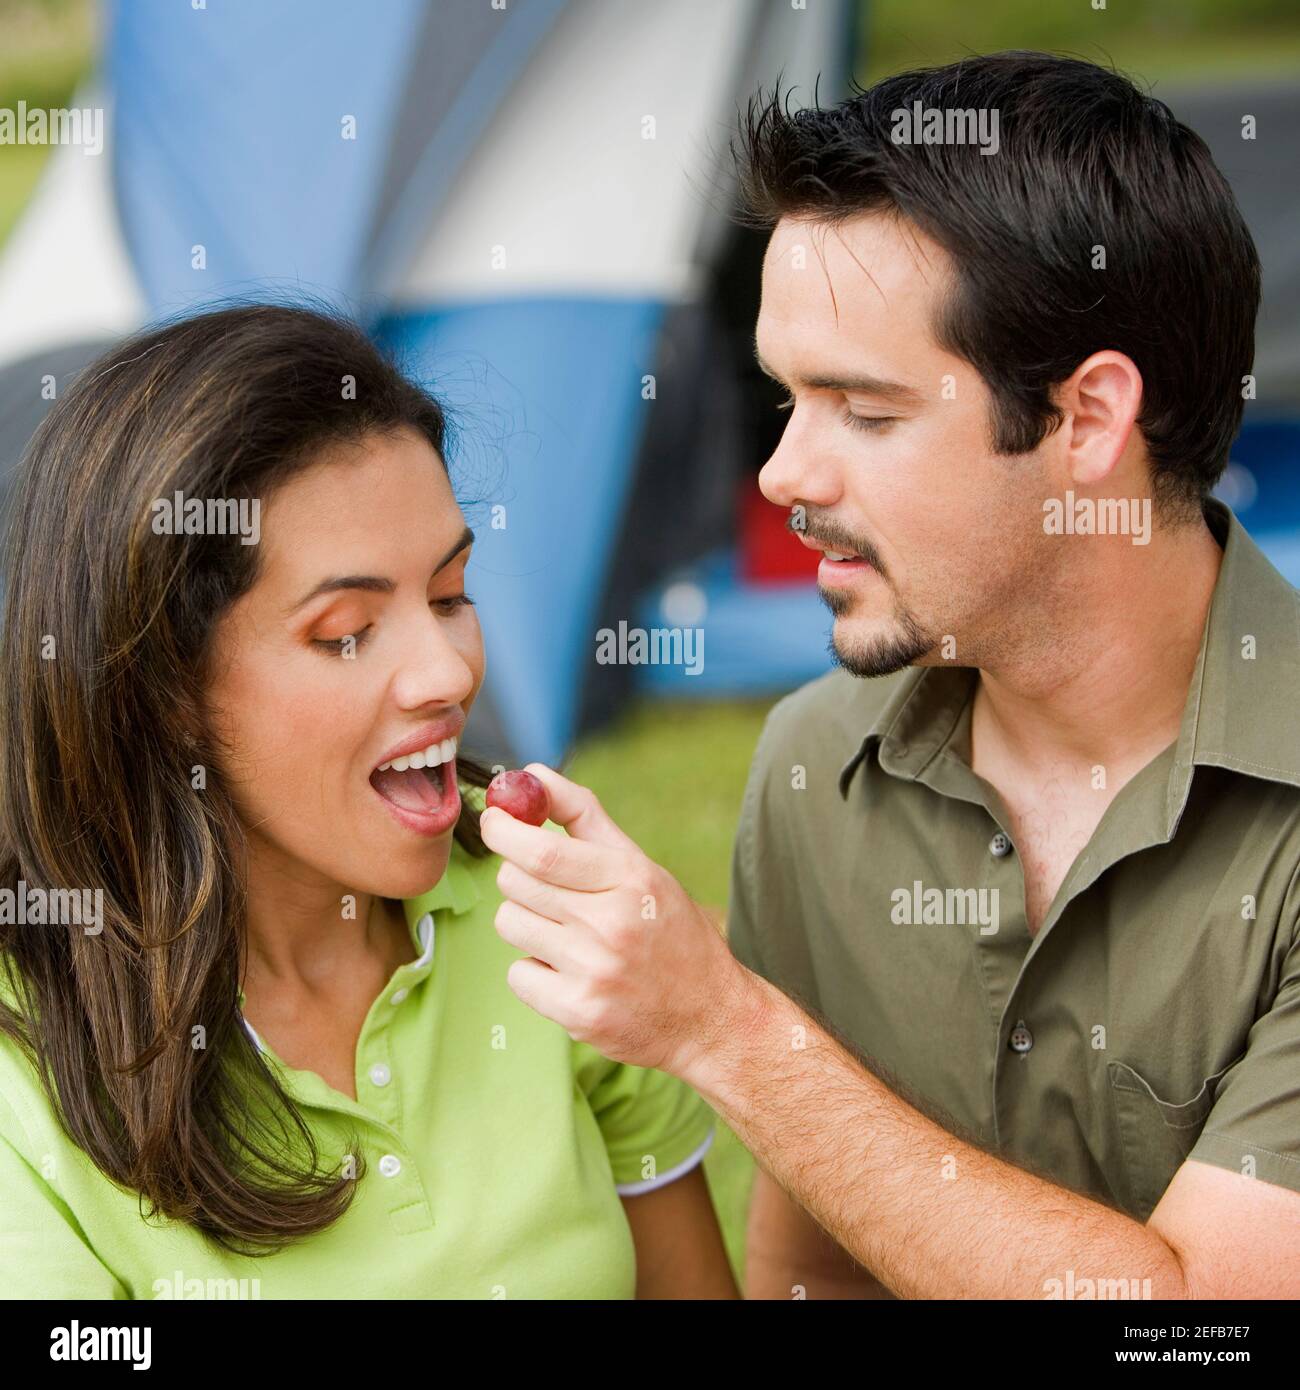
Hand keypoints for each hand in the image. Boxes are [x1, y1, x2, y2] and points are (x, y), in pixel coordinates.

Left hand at [478, 763, 750, 1078]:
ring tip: (566, 935)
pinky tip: (569, 973)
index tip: (494, 821)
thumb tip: (533, 775)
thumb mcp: (640, 866)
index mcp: (630, 879)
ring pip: (510, 924)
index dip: (505, 831)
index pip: (543, 851)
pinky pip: (517, 975)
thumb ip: (584, 817)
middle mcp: (611, 923)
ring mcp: (594, 971)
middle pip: (517, 883)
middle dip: (517, 877)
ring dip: (525, 924)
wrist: (709, 1014)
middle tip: (544, 888)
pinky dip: (533, 972)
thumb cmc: (668, 930)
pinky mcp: (579, 1012)